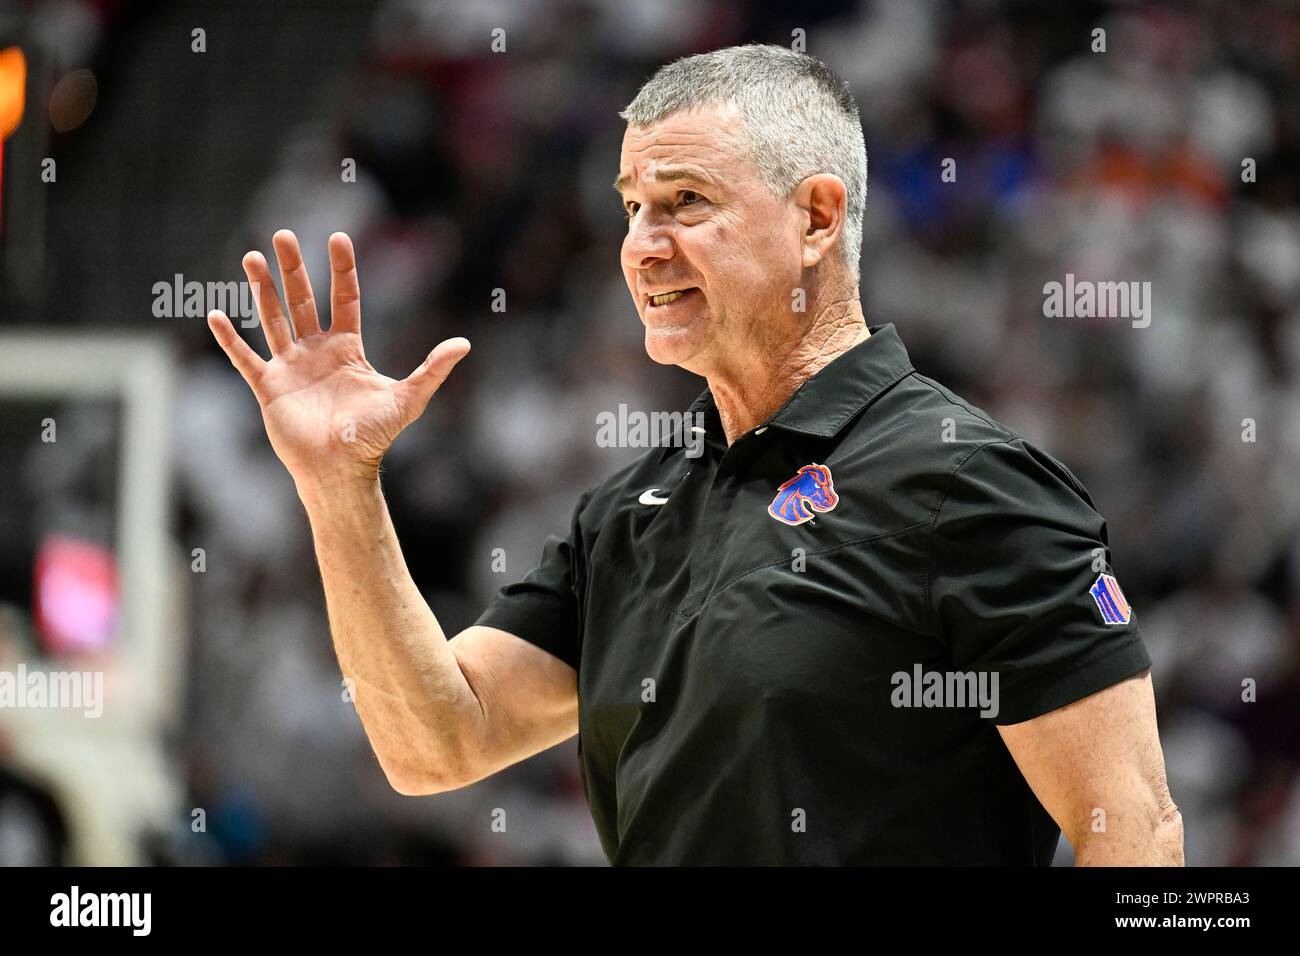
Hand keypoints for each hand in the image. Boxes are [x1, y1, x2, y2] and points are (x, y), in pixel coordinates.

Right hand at [207, 230, 469, 485]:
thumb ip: (433, 370)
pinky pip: (246, 358)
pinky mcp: (269, 387)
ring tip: (252, 256)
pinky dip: (230, 339)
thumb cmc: (373, 437)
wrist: (340, 470)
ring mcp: (291, 367)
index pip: (345, 299)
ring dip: (262, 289)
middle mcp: (317, 352)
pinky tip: (215, 315)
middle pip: (303, 300)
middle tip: (284, 234)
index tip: (338, 237)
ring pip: (273, 319)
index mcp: (348, 349)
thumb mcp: (408, 398)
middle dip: (294, 268)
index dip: (342, 270)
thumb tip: (464, 344)